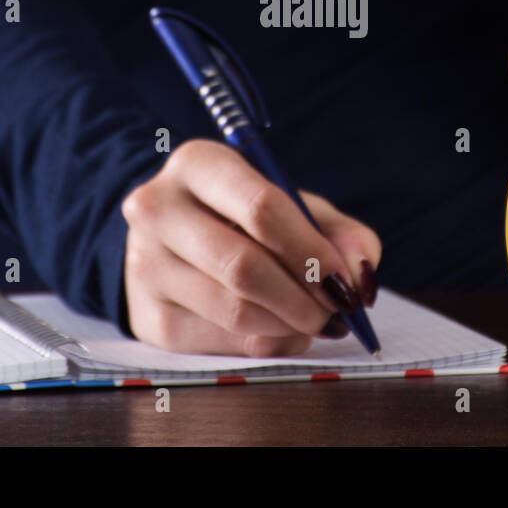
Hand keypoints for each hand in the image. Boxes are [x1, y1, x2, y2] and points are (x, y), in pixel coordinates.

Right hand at [121, 139, 380, 355]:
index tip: (343, 281)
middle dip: (303, 297)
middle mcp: (158, 209)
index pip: (260, 209)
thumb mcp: (295, 206)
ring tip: (315, 319)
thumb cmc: (243, 217)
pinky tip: (283, 330)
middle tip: (335, 311)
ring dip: (290, 325)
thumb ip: (340, 233)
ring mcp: (146, 265)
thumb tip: (360, 276)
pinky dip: (268, 343)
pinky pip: (223, 342)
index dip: (310, 251)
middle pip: (243, 266)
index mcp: (198, 164)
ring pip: (234, 311)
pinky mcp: (150, 317)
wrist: (171, 238)